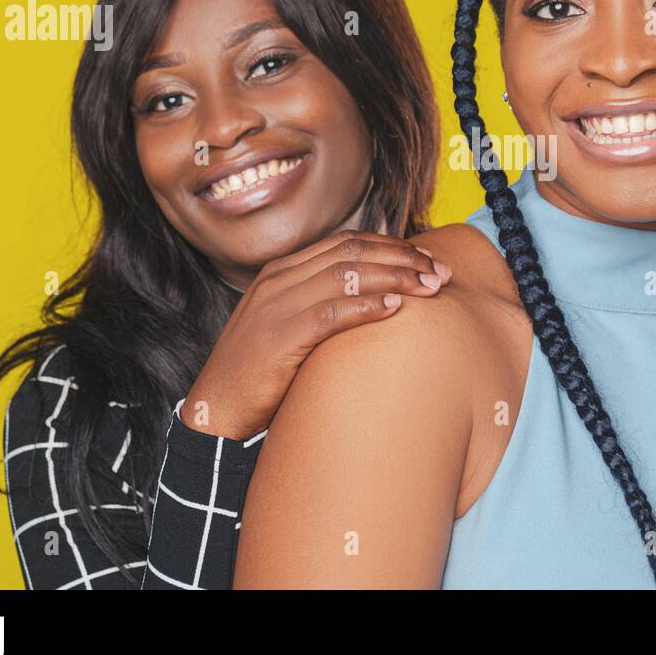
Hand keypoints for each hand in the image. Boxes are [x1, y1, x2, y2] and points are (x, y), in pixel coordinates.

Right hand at [182, 230, 451, 439]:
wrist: (215, 411)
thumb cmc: (262, 374)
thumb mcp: (291, 327)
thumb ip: (324, 306)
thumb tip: (380, 299)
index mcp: (282, 272)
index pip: (346, 243)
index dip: (391, 246)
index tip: (427, 258)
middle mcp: (279, 280)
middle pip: (352, 252)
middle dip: (402, 257)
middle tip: (440, 271)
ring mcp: (276, 305)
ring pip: (346, 275)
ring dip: (394, 276)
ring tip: (429, 286)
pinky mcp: (278, 336)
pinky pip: (330, 312)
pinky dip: (365, 306)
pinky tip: (394, 307)